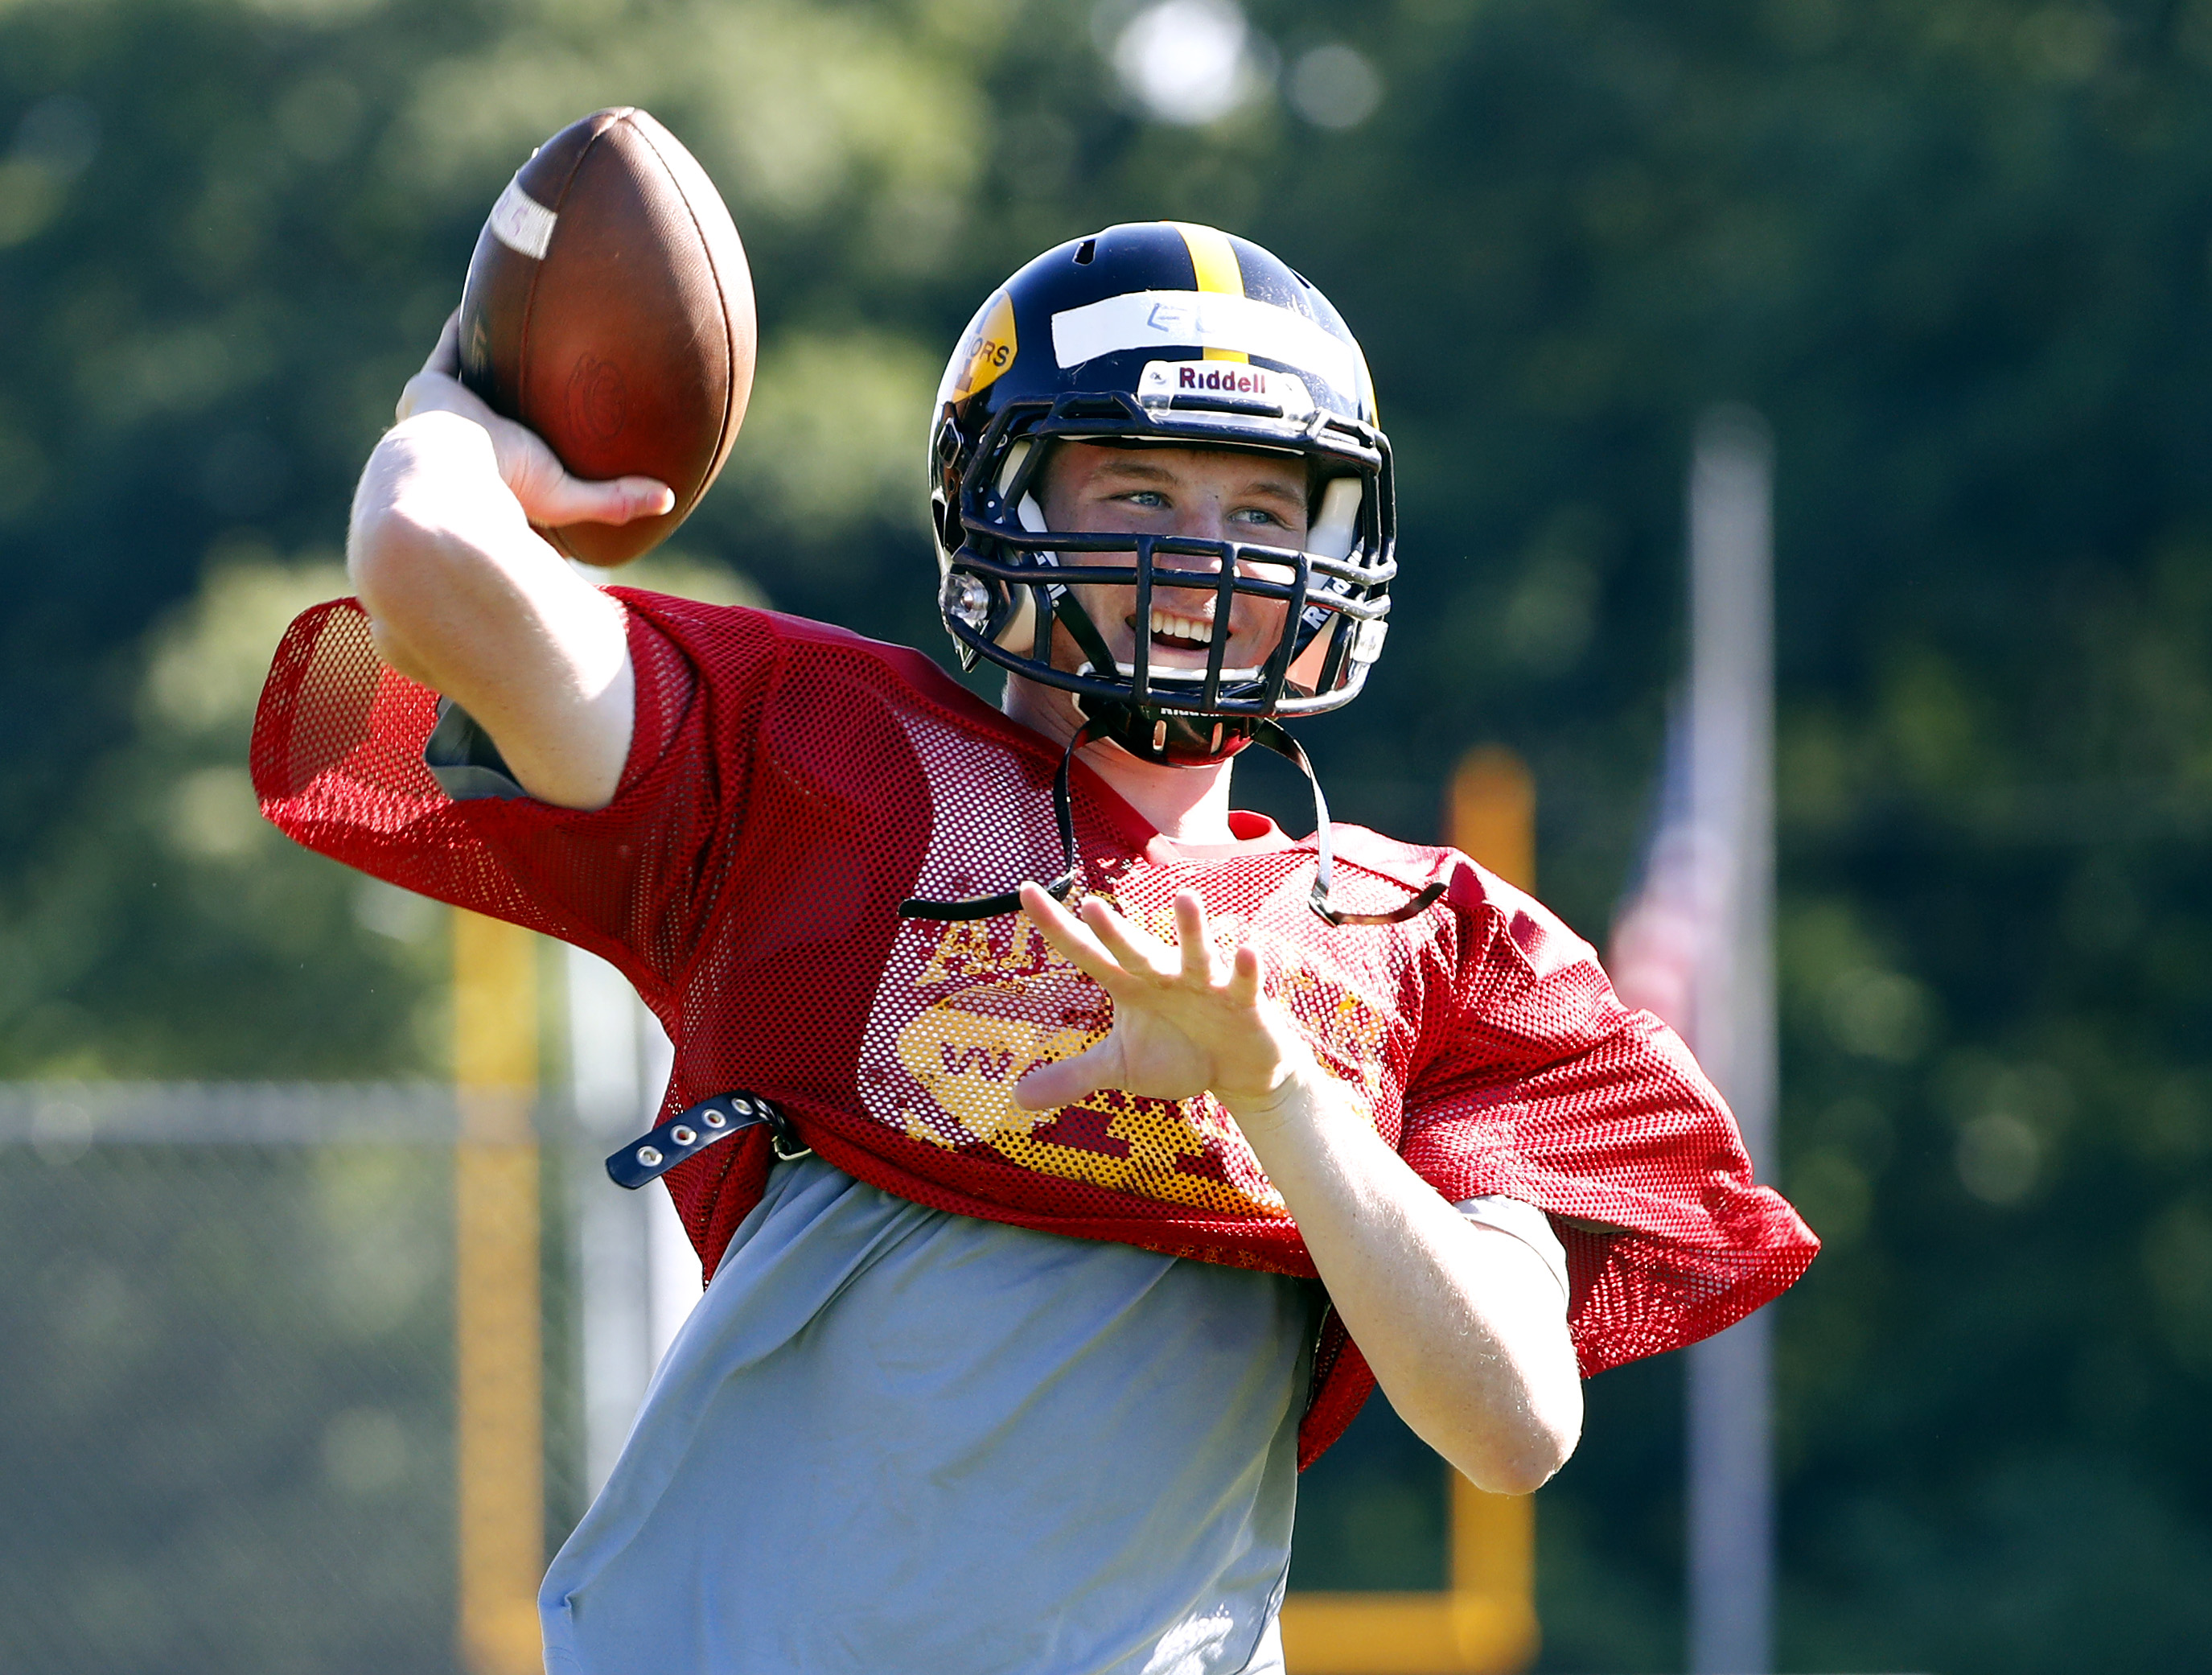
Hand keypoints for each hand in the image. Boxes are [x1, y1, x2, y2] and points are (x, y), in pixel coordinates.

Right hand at [394, 311, 673, 529]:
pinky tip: (488, 297)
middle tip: (549, 368)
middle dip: (518, 391)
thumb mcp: (569, 499)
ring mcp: (445, 415)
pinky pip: (451, 349)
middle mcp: (470, 442)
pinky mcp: (430, 388)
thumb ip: (615, 500)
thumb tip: (668, 501)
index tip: (568, 420)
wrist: (449, 474)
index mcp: (499, 469)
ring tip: (520, 327)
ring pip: (475, 377)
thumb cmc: (507, 490)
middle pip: (500, 409)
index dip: (542, 439)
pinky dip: (466, 327)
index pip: (523, 453)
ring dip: (494, 354)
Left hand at [1010, 883, 1313, 1118]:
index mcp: (1129, 985)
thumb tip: (1016, 1097)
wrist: (1237, 1070)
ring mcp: (1204, 985)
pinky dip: (1245, 969)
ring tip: (1185, 897)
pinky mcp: (1243, 1003)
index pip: (1086, 953)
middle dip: (1115, 933)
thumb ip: (1074, 1075)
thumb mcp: (1121, 1068)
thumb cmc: (1177, 1055)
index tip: (1025, 890)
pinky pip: (1243, 983)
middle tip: (1090, 906)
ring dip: (1192, 929)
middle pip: (1134, 952)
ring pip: (1196, 953)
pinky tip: (1245, 950)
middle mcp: (1163, 976)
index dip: (1056, 927)